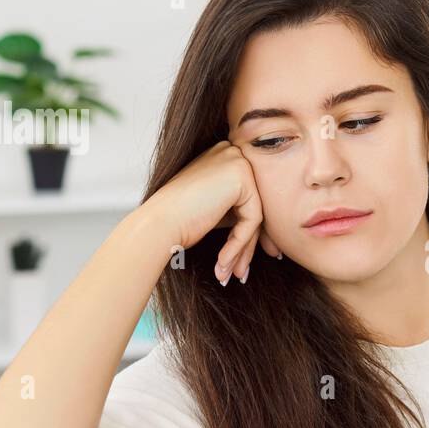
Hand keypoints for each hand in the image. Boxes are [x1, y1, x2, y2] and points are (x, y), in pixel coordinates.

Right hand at [144, 140, 280, 284]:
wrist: (157, 224)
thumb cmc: (179, 221)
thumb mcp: (218, 212)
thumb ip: (242, 213)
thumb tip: (271, 238)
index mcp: (225, 156)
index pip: (249, 199)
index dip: (250, 234)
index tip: (246, 262)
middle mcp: (232, 152)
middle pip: (254, 206)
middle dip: (250, 245)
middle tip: (243, 274)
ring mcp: (237, 160)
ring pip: (255, 215)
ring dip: (243, 250)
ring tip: (232, 275)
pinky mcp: (241, 176)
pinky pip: (252, 219)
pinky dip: (239, 244)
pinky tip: (224, 262)